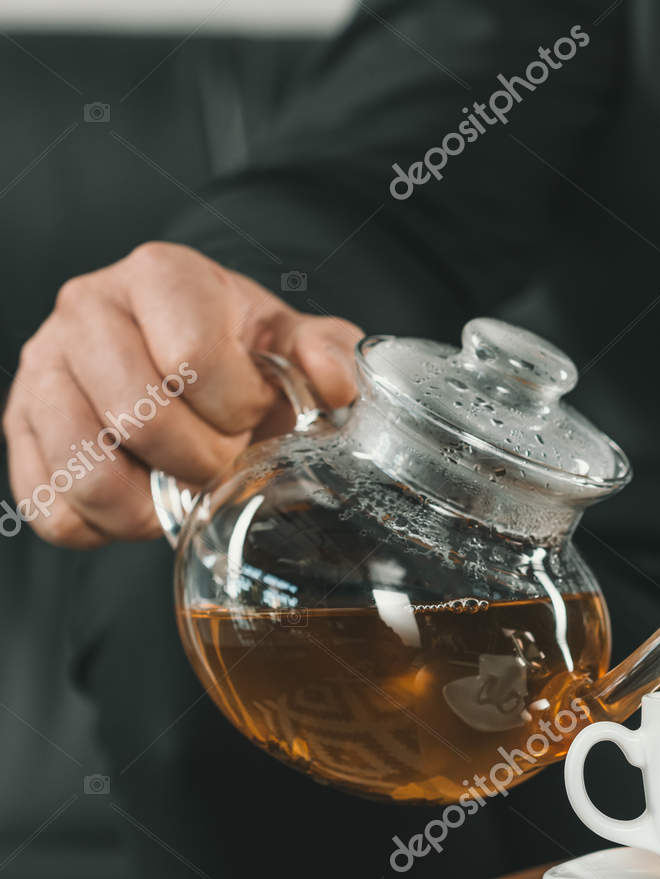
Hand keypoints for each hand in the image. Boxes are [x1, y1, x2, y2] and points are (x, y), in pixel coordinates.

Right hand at [4, 242, 362, 546]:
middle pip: (138, 418)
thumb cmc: (246, 355)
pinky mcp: (18, 426)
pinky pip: (49, 506)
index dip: (235, 409)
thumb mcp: (298, 345)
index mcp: (161, 275)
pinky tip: (140, 499)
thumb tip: (332, 380)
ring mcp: (42, 368)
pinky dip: (104, 526)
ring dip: (150, 503)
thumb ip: (330, 354)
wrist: (195, 372)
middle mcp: (87, 308)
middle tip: (221, 457)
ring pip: (86, 469)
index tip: (251, 413)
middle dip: (199, 460)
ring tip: (179, 483)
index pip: (193, 361)